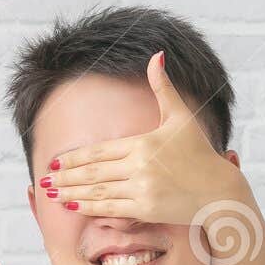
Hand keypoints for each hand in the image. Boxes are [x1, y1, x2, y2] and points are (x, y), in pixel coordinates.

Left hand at [40, 52, 260, 246]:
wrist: (219, 190)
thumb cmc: (200, 153)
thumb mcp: (181, 117)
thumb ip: (163, 88)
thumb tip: (156, 55)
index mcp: (143, 142)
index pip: (99, 151)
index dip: (74, 158)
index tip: (55, 161)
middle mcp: (140, 165)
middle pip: (93, 171)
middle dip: (65, 176)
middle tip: (44, 178)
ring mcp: (143, 189)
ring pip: (98, 191)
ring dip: (72, 193)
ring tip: (52, 194)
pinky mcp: (147, 209)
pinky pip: (111, 208)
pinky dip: (90, 207)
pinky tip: (74, 206)